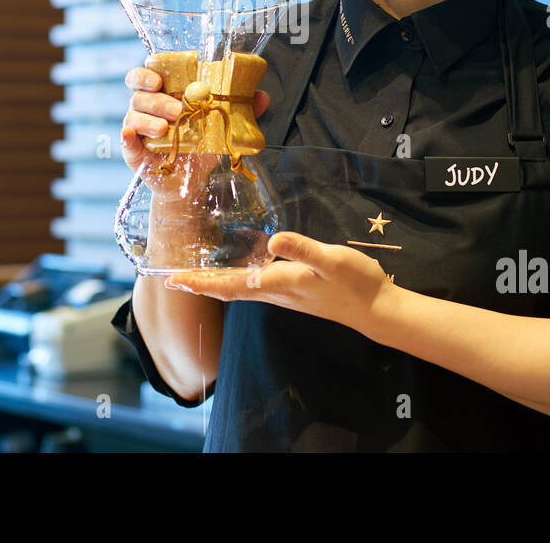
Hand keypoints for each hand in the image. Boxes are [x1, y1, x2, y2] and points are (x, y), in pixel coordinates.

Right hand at [121, 64, 269, 172]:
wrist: (190, 180)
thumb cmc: (201, 146)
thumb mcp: (220, 127)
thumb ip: (239, 110)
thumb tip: (262, 96)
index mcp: (163, 94)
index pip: (145, 75)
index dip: (147, 73)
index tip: (159, 79)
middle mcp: (146, 107)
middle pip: (139, 93)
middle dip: (157, 99)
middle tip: (177, 109)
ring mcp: (136, 128)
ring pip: (133, 115)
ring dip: (148, 120)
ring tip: (166, 129)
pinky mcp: (132, 150)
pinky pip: (125, 141)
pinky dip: (126, 138)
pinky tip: (130, 137)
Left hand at [164, 231, 399, 340]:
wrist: (376, 308)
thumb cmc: (355, 283)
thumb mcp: (332, 260)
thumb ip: (304, 249)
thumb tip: (272, 240)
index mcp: (279, 283)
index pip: (231, 285)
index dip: (202, 282)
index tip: (174, 280)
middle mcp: (276, 292)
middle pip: (230, 290)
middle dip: (201, 284)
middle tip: (173, 279)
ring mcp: (285, 294)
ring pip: (240, 289)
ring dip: (215, 283)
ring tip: (195, 276)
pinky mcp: (294, 291)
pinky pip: (254, 287)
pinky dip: (236, 280)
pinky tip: (236, 271)